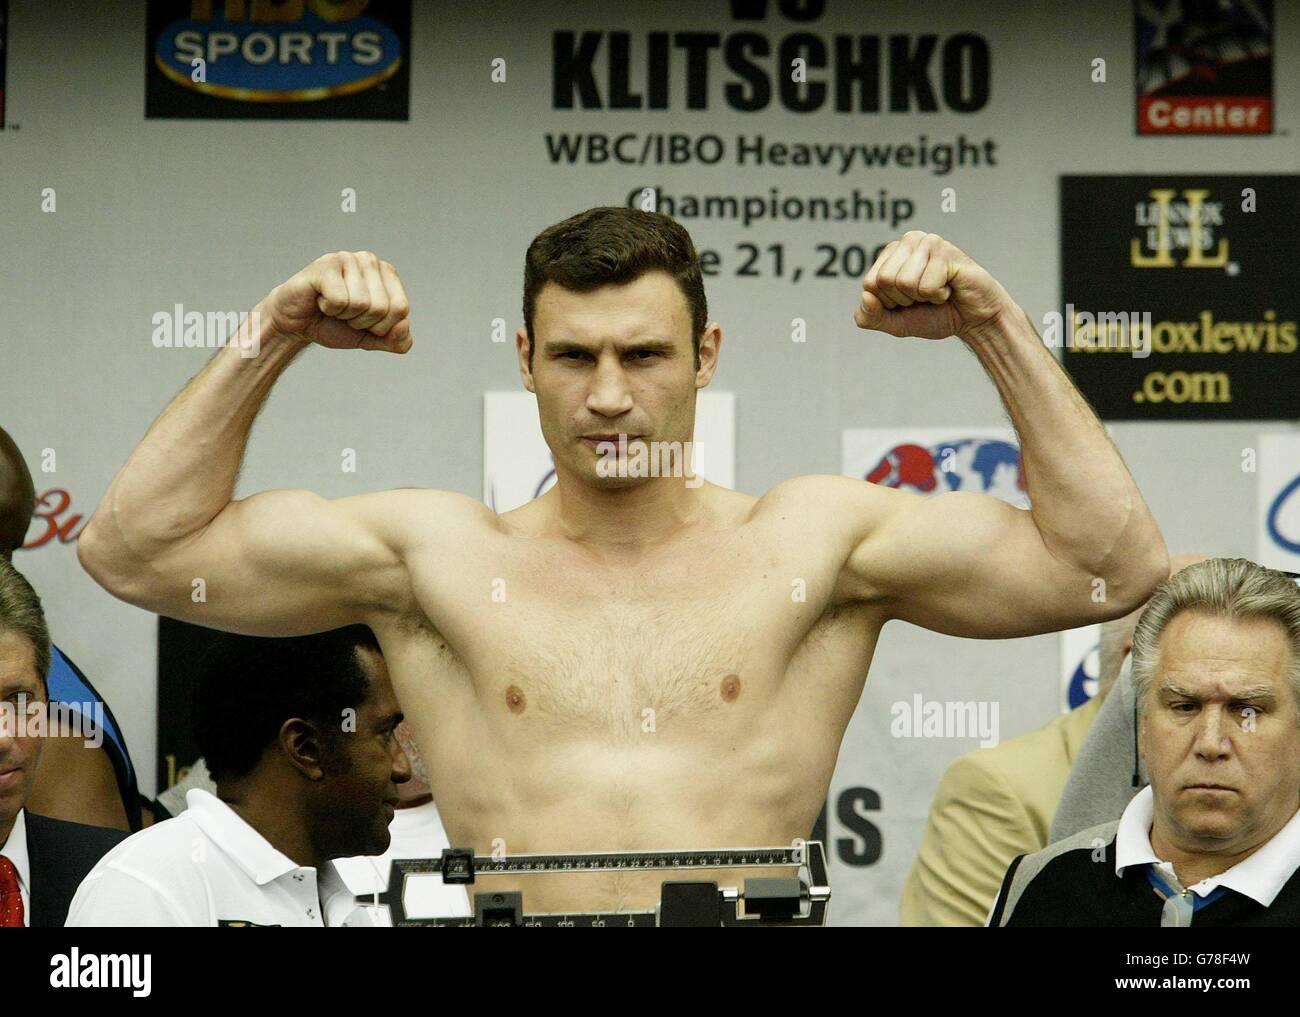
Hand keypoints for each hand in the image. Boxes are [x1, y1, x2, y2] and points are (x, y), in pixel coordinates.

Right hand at [258, 250, 412, 351]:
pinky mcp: (327, 264)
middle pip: (382, 308)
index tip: (362, 320)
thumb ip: (397, 340)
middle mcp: (370, 260)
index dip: (381, 327)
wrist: (297, 324)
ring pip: (361, 304)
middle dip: (362, 322)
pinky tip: (320, 299)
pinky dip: (329, 309)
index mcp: (387, 274)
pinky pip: (340, 301)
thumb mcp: (372, 338)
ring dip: (344, 315)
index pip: (401, 309)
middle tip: (344, 314)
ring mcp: (348, 258)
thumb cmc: (335, 325)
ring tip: (332, 306)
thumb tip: (404, 325)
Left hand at [853, 232, 1010, 339]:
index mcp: (891, 253)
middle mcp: (907, 241)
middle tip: (925, 296)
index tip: (909, 301)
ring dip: (923, 297)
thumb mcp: (895, 323)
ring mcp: (927, 242)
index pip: (869, 284)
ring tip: (938, 290)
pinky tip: (950, 288)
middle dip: (904, 299)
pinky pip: (926, 286)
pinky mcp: (945, 251)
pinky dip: (939, 296)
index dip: (888, 303)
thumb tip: (865, 297)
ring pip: (904, 282)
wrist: (973, 320)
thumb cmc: (935, 315)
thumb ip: (871, 316)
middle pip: (884, 281)